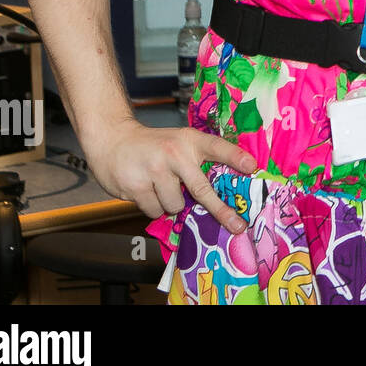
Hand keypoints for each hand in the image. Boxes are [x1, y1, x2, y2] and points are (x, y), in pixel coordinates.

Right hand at [83, 118, 256, 233]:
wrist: (111, 139)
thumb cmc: (152, 145)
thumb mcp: (179, 143)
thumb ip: (197, 160)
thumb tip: (221, 190)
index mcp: (190, 140)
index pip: (217, 147)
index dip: (235, 157)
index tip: (253, 168)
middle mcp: (175, 153)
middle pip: (202, 188)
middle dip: (221, 210)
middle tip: (237, 225)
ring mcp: (155, 169)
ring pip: (175, 205)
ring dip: (170, 203)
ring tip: (159, 186)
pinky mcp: (136, 186)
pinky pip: (155, 211)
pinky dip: (152, 206)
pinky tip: (144, 189)